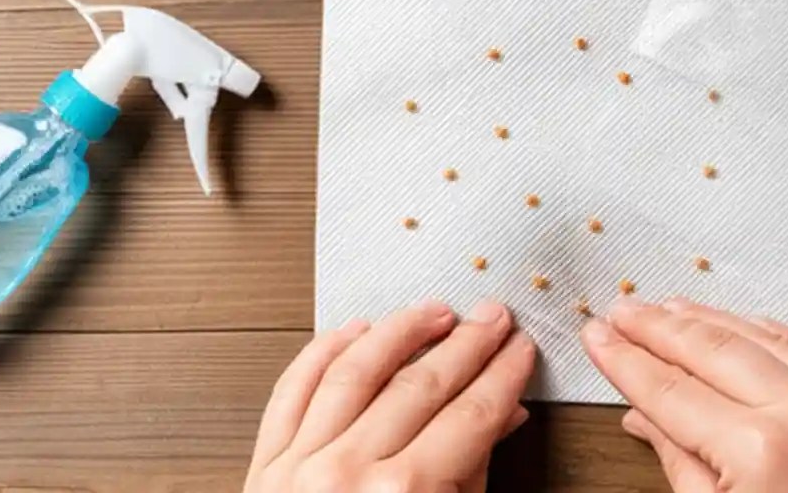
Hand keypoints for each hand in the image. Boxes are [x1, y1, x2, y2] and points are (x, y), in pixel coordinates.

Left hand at [246, 299, 535, 492]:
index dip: (503, 375)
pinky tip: (355, 330)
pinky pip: (294, 388)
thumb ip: (471, 477)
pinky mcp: (265, 465)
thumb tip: (500, 420)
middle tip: (493, 317)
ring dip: (401, 331)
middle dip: (467, 343)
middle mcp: (350, 475)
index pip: (471, 414)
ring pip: (356, 369)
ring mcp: (301, 465)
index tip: (522, 349)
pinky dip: (325, 352)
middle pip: (423, 384)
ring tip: (434, 311)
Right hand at [582, 297, 787, 492]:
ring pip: (767, 336)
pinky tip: (755, 325)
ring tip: (672, 308)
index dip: (626, 361)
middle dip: (658, 327)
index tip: (599, 338)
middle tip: (623, 312)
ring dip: (713, 320)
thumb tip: (643, 417)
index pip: (669, 390)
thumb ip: (682, 466)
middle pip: (711, 350)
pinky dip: (786, 333)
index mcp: (759, 453)